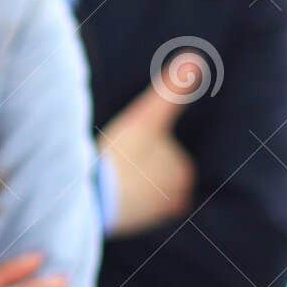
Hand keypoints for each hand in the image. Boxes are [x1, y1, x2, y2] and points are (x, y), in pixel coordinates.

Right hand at [99, 53, 201, 236]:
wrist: (91, 199)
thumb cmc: (118, 157)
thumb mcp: (144, 118)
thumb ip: (171, 91)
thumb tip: (196, 58)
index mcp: (183, 171)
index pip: (166, 154)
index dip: (143, 149)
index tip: (126, 156)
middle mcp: (178, 195)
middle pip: (157, 172)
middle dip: (139, 168)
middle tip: (115, 167)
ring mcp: (159, 214)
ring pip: (145, 190)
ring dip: (131, 186)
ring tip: (110, 183)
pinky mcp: (141, 228)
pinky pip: (135, 211)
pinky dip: (125, 205)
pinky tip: (110, 200)